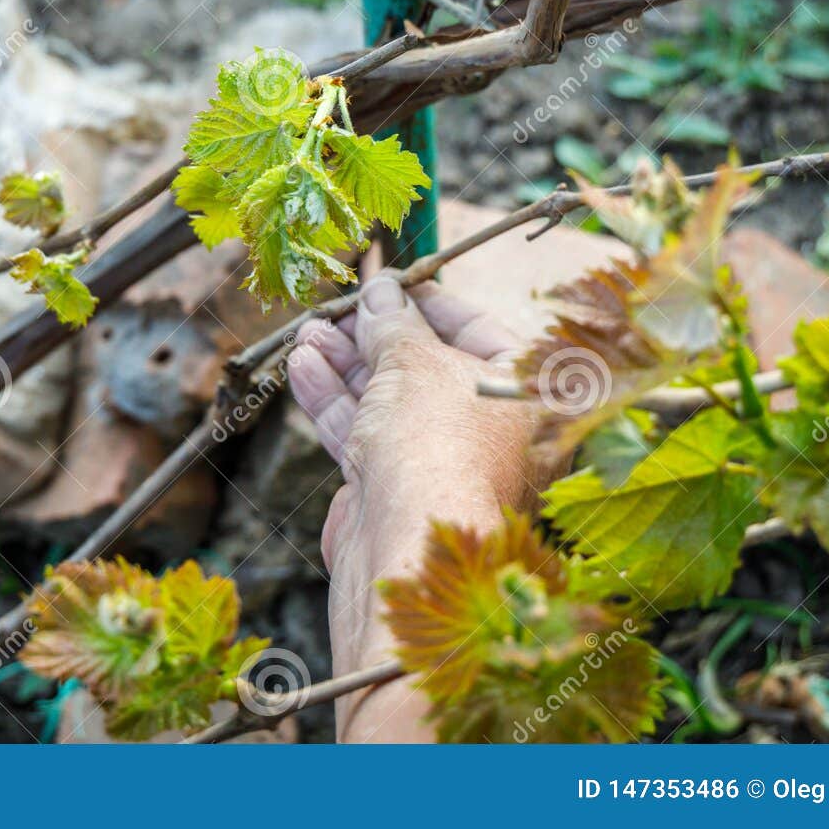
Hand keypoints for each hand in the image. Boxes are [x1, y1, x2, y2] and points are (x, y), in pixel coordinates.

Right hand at [288, 273, 546, 740]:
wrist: (408, 550)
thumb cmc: (436, 444)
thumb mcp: (412, 360)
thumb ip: (391, 321)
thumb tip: (379, 290)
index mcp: (526, 390)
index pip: (474, 326)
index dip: (423, 298)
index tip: (382, 278)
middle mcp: (491, 426)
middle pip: (427, 362)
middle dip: (375, 332)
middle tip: (336, 306)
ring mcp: (441, 460)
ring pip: (389, 397)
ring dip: (346, 361)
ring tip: (309, 331)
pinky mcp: (396, 488)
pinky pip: (365, 430)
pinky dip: (335, 398)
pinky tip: (303, 365)